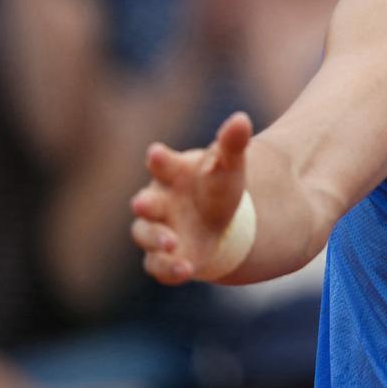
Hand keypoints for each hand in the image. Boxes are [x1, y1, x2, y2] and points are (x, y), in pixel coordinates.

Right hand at [129, 111, 253, 283]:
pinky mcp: (165, 257)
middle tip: (144, 203)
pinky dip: (167, 268)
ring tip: (171, 242)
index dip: (159, 159)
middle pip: (145, 203)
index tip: (156, 153)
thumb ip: (232, 144)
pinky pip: (158, 265)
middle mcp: (157, 202)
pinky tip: (184, 268)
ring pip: (146, 236)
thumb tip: (242, 119)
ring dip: (155, 239)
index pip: (161, 164)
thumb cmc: (218, 187)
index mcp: (170, 174)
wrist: (220, 221)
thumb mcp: (229, 165)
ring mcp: (158, 231)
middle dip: (145, 204)